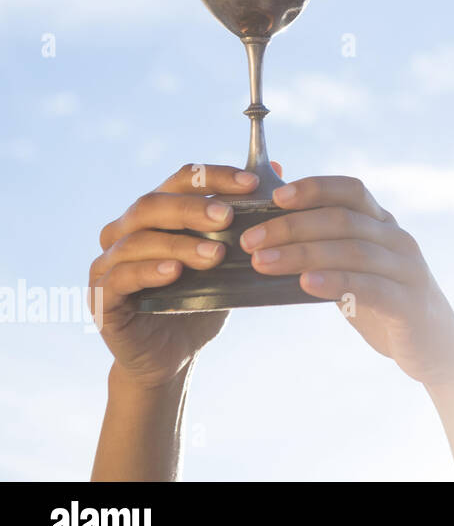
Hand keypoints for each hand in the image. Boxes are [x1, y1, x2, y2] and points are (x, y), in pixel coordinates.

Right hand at [91, 162, 267, 389]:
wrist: (174, 356)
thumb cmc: (201, 300)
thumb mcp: (229, 259)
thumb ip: (247, 217)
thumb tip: (280, 169)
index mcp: (155, 214)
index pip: (180, 180)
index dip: (214, 177)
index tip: (251, 184)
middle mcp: (125, 231)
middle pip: (153, 203)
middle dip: (193, 207)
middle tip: (228, 217)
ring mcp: (108, 263)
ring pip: (137, 239)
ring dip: (179, 243)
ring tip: (215, 254)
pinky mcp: (101, 296)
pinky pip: (121, 277)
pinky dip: (149, 271)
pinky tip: (175, 273)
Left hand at [241, 175, 453, 386]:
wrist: (436, 348)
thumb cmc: (385, 303)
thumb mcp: (356, 267)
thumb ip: (326, 241)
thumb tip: (280, 201)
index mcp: (385, 225)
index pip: (352, 190)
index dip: (315, 188)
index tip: (275, 197)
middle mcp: (399, 240)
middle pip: (343, 220)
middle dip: (291, 226)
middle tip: (250, 240)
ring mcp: (408, 271)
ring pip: (352, 250)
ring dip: (302, 253)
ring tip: (261, 262)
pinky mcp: (410, 304)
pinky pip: (370, 286)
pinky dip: (335, 281)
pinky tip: (305, 284)